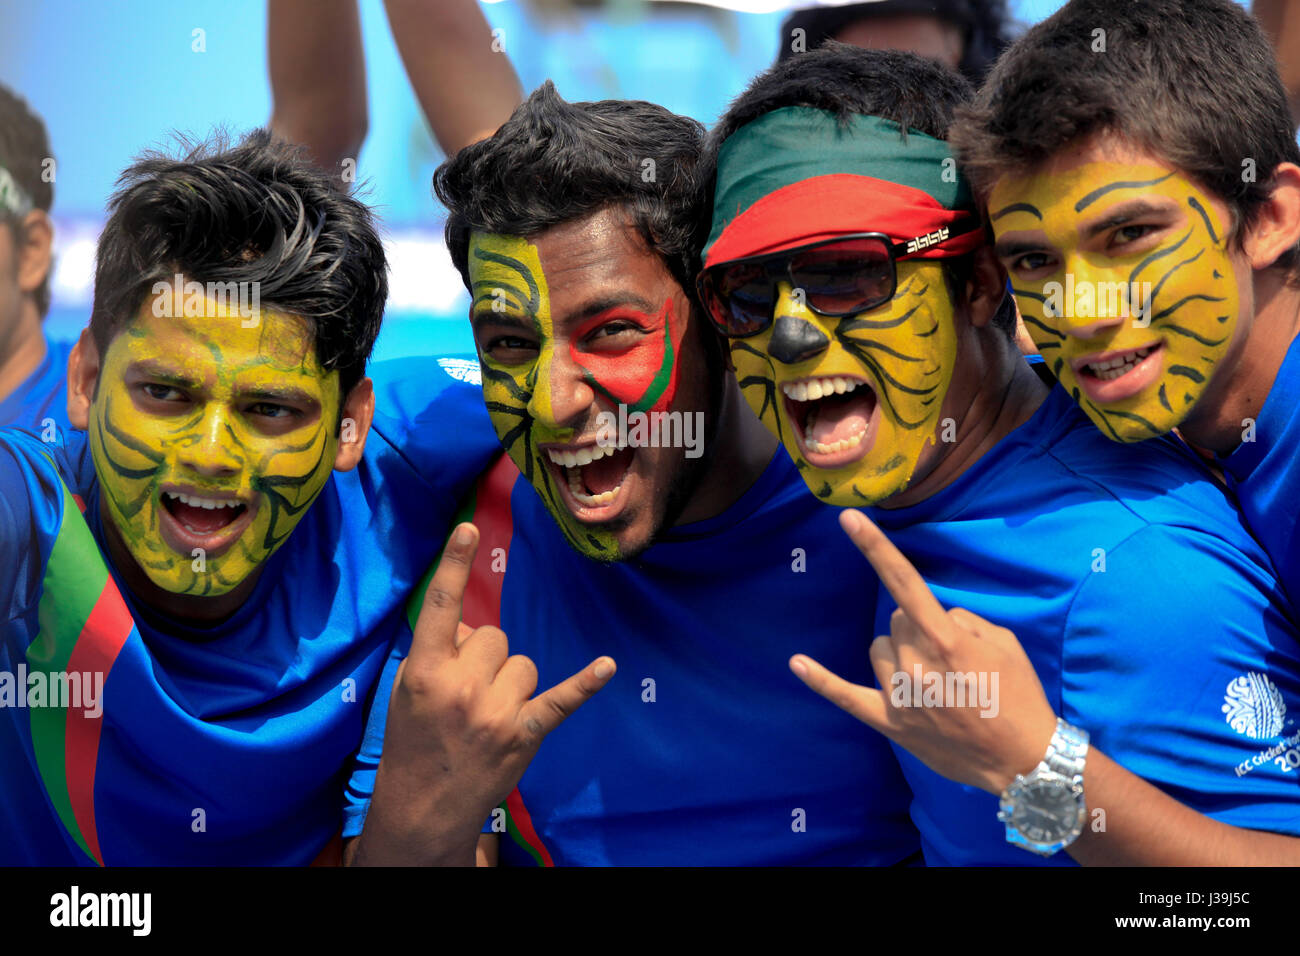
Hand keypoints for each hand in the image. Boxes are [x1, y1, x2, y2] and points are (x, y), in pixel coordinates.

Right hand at [358, 522, 614, 864]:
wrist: (425, 805)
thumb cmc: (415, 738)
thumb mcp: (407, 690)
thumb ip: (437, 650)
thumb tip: (470, 623)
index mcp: (424, 671)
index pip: (440, 608)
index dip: (453, 565)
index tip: (468, 528)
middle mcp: (461, 687)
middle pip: (493, 635)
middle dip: (484, 657)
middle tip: (465, 692)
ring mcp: (496, 712)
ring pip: (523, 662)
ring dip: (511, 681)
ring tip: (488, 711)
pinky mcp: (524, 733)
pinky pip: (561, 699)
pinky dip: (585, 684)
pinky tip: (607, 666)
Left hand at [790, 509, 1056, 794]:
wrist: (1022, 760)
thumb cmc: (1018, 697)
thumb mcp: (1003, 644)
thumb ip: (962, 620)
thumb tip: (933, 616)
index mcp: (945, 641)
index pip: (904, 583)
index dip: (875, 548)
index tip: (848, 519)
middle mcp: (916, 665)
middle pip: (896, 619)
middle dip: (917, 625)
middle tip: (949, 655)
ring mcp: (898, 696)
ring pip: (880, 648)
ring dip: (899, 652)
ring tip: (933, 680)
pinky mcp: (889, 722)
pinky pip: (845, 696)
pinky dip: (821, 680)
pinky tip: (797, 663)